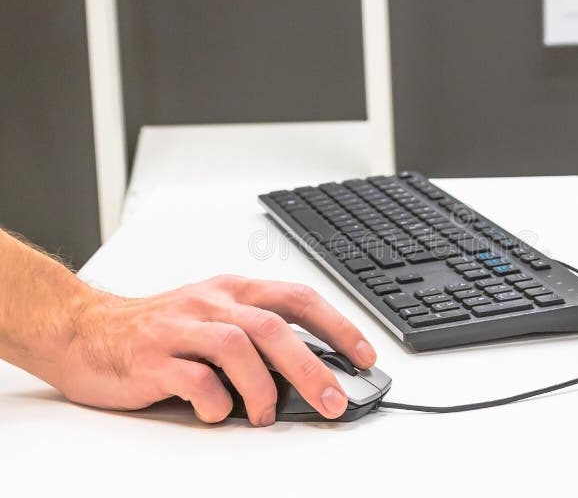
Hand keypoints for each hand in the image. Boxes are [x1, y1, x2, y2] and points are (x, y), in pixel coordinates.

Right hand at [56, 275, 376, 425]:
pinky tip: (219, 412)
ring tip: (267, 414)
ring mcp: (180, 327)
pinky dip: (216, 400)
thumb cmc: (160, 328)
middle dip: (312, 367)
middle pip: (274, 327)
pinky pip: (194, 378)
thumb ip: (258, 337)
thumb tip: (313, 372)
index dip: (338, 326)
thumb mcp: (215, 318)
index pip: (298, 299)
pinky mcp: (151, 356)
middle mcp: (211, 302)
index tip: (365, 356)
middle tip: (334, 401)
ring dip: (264, 387)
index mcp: (234, 290)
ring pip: (238, 347)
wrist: (86, 329)